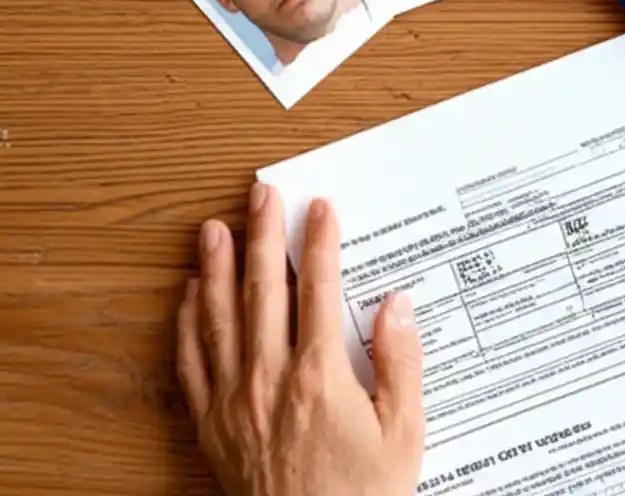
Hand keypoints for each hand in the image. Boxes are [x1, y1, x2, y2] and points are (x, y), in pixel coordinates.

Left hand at [176, 183, 424, 495]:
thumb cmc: (362, 495)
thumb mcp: (403, 432)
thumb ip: (400, 363)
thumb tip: (395, 305)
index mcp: (319, 375)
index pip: (318, 288)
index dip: (319, 241)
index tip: (320, 208)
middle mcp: (269, 378)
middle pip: (262, 289)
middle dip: (263, 233)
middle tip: (262, 194)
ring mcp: (233, 400)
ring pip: (218, 317)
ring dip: (214, 267)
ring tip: (214, 228)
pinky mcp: (211, 424)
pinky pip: (190, 362)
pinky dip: (187, 322)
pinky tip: (188, 296)